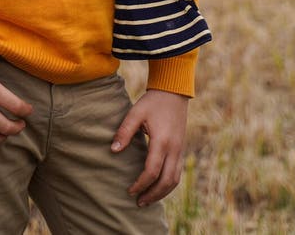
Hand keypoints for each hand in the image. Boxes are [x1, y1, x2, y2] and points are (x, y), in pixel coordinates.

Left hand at [111, 89, 188, 205]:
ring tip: (147, 199)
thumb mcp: (136, 112)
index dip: (140, 184)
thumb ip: (124, 131)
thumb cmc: (153, 101)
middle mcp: (174, 149)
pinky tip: (158, 187)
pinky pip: (177, 173)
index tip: (129, 190)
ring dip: (162, 193)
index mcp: (162, 141)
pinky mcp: (181, 149)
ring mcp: (180, 149)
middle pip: (166, 181)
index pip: (152, 171)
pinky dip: (168, 184)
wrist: (174, 91)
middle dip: (152, 194)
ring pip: (174, 180)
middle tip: (138, 202)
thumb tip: (113, 150)